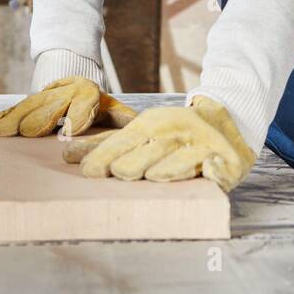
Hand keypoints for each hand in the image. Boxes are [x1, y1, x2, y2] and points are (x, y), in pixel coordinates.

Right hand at [0, 77, 136, 137]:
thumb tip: (140, 127)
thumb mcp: (113, 108)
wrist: (75, 71)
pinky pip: (10, 110)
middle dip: (40, 118)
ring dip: (12, 120)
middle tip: (28, 131)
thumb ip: (124, 119)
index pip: (85, 101)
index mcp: (87, 93)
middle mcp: (63, 92)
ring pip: (27, 107)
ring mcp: (42, 96)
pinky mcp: (25, 102)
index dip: (78, 114)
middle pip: (51, 105)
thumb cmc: (97, 102)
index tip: (70, 128)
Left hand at [62, 96, 255, 191]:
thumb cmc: (174, 131)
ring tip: (154, 176)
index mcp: (153, 123)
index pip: (124, 141)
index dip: (105, 157)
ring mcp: (201, 147)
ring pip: (180, 161)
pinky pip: (218, 167)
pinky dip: (214, 169)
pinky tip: (208, 169)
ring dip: (167, 169)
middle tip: (122, 174)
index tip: (89, 173)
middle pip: (148, 153)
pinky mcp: (225, 161)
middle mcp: (176, 132)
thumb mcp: (141, 130)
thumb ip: (105, 145)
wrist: (227, 118)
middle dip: (133, 165)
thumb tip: (67, 156)